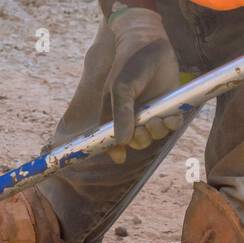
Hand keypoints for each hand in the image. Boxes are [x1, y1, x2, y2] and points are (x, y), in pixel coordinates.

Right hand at [104, 5, 182, 162]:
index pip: (112, 142)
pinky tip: (171, 117)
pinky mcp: (168, 107)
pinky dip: (172, 124)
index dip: (115, 151)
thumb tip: (122, 142)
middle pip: (136, 143)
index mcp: (113, 117)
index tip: (120, 157)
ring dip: (157, 132)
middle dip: (141, 140)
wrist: (150, 45)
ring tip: (159, 118)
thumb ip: (120, 115)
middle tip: (144, 127)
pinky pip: (171, 125)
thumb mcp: (120, 89)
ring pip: (154, 136)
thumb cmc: (128, 66)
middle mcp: (131, 118)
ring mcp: (150, 113)